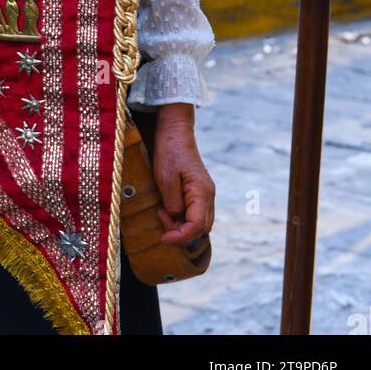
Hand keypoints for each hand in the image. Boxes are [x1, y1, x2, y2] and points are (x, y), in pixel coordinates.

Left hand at [151, 103, 214, 245]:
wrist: (175, 132)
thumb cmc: (169, 152)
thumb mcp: (165, 178)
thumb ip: (173, 203)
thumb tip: (177, 219)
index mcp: (202, 192)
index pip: (197, 226)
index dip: (180, 237)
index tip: (164, 238)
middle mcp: (208, 196)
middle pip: (202, 229)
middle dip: (181, 233)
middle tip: (161, 217)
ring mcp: (206, 194)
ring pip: (200, 223)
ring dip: (182, 226)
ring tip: (163, 213)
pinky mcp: (199, 191)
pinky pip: (196, 213)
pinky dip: (183, 218)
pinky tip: (168, 209)